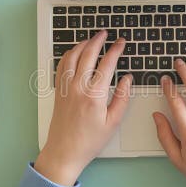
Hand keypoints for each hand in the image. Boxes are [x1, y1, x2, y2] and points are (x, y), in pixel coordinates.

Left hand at [34, 30, 131, 185]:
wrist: (64, 152)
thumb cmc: (89, 141)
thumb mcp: (113, 122)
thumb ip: (122, 98)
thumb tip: (127, 79)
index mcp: (94, 95)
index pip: (107, 64)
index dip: (115, 50)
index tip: (121, 42)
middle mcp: (78, 87)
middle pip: (88, 54)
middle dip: (98, 40)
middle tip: (105, 34)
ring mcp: (65, 88)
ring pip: (72, 57)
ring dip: (82, 44)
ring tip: (91, 39)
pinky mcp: (58, 91)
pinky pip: (61, 66)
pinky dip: (69, 54)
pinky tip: (75, 53)